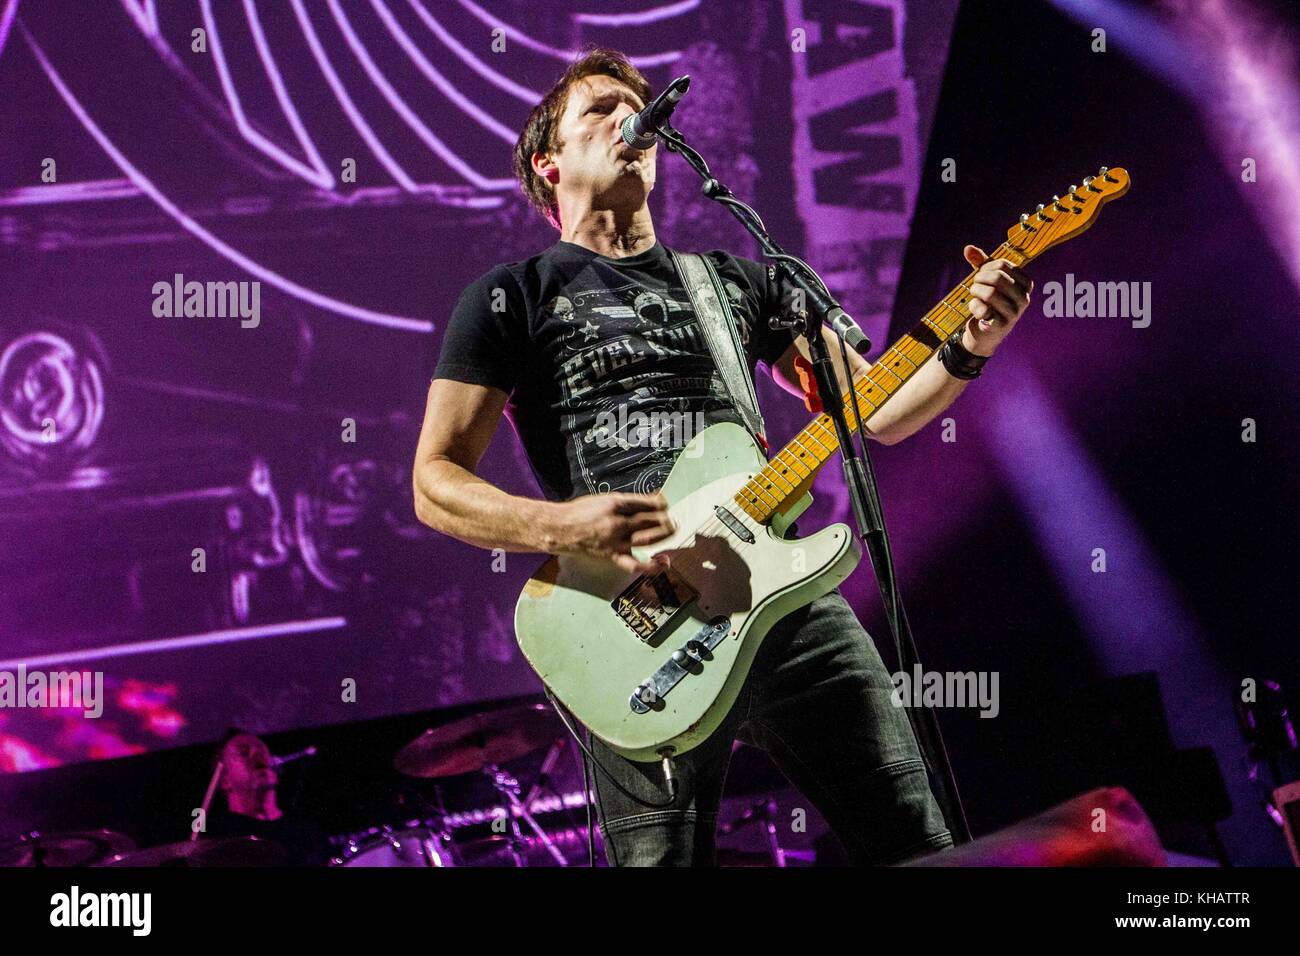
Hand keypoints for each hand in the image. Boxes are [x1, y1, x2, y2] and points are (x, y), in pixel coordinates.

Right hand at [552, 491, 676, 574]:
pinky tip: (664, 562)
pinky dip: (652, 566)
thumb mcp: (604, 499)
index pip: (646, 503)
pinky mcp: (613, 556)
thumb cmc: (581, 512)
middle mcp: (616, 523)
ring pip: (647, 539)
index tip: (666, 503)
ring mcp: (615, 542)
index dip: (661, 503)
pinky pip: (635, 564)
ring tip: (673, 530)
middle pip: (650, 521)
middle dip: (666, 518)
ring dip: (664, 535)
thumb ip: (628, 501)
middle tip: (674, 518)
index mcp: (614, 504)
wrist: (560, 529)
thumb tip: (653, 500)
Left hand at [960, 244, 1032, 356]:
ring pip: (990, 293)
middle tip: (973, 286)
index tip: (980, 275)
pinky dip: (974, 307)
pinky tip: (975, 311)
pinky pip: (983, 310)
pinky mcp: (1002, 325)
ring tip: (973, 296)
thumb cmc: (988, 302)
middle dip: (979, 279)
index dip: (985, 267)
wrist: (984, 332)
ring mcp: (1015, 313)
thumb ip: (980, 263)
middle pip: (997, 278)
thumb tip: (968, 248)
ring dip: (975, 292)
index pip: (1002, 264)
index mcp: (1025, 283)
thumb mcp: (986, 280)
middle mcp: (1024, 298)